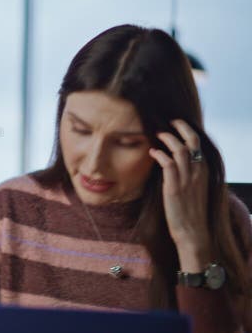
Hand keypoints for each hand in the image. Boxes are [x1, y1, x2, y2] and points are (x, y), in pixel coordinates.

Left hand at [148, 119, 210, 271]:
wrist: (192, 233)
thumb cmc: (190, 211)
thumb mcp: (194, 188)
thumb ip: (188, 173)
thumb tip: (175, 161)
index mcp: (203, 171)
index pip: (198, 144)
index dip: (187, 131)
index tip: (176, 125)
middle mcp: (198, 172)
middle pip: (192, 141)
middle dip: (181, 128)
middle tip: (168, 122)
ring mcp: (187, 179)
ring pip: (180, 149)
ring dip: (167, 138)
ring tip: (157, 134)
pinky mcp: (175, 187)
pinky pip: (168, 164)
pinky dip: (160, 154)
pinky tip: (152, 152)